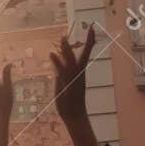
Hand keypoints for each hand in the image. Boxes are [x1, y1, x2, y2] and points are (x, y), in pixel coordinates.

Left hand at [50, 25, 101, 145]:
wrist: (74, 116)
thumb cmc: (69, 103)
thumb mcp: (62, 85)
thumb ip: (60, 74)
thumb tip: (56, 65)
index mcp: (80, 73)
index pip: (85, 53)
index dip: (89, 41)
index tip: (92, 29)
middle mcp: (79, 74)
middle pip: (81, 54)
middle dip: (79, 42)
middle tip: (78, 29)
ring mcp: (73, 80)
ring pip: (71, 62)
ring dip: (66, 50)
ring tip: (61, 38)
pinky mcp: (67, 85)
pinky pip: (62, 72)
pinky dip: (57, 63)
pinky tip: (51, 54)